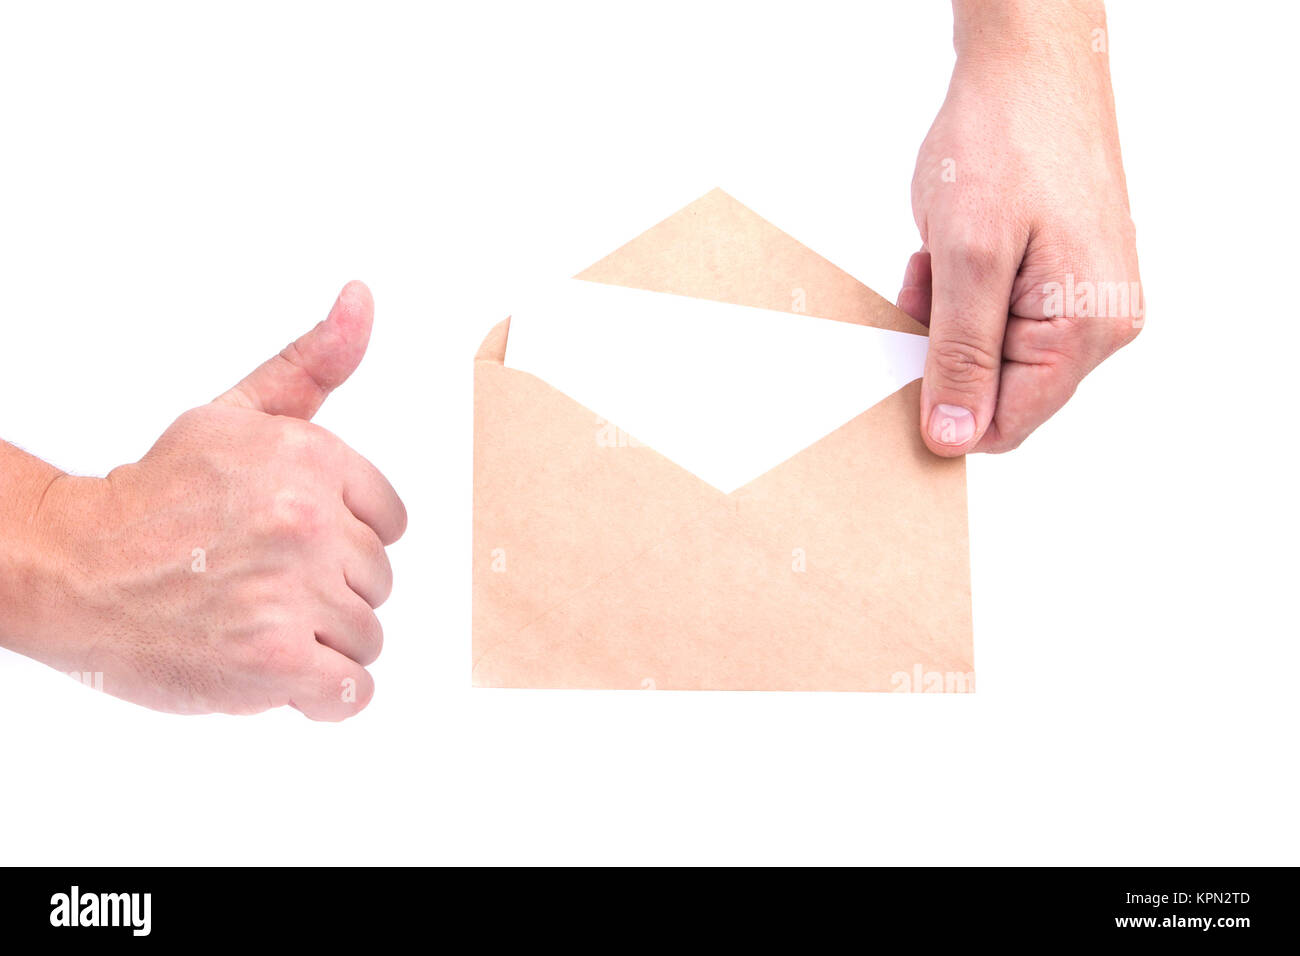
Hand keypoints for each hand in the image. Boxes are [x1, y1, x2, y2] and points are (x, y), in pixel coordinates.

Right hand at [26, 281, 405, 718]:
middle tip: (259, 580)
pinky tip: (280, 670)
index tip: (289, 539)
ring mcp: (290, 594)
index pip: (390, 521)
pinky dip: (324, 695)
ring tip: (257, 619)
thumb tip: (363, 297)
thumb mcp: (236, 413)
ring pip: (368, 634)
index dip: (343, 537)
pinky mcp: (272, 662)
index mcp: (311, 459)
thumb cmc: (159, 493)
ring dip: (322, 640)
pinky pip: (352, 693)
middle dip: (329, 588)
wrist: (70, 567)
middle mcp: (307, 522)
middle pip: (379, 579)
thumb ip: (313, 363)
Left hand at [899, 0, 1141, 453]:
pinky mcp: (1067, 278)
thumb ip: (961, 356)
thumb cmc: (1006, 143)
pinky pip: (1001, 317)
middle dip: (944, 349)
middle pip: (1000, 392)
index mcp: (1086, 333)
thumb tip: (954, 438)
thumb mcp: (967, 259)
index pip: (1004, 427)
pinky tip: (953, 248)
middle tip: (924, 286)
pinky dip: (963, 294)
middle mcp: (1100, 327)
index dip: (943, 406)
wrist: (1031, 65)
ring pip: (994, 354)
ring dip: (949, 318)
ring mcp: (1087, 301)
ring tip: (939, 256)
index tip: (906, 356)